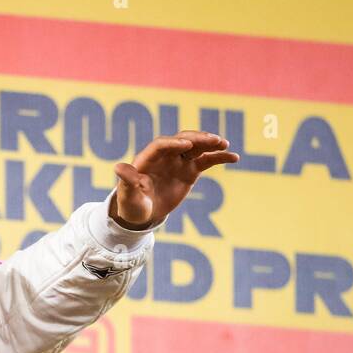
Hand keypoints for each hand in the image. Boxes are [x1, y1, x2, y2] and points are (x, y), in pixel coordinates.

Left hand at [110, 131, 239, 229]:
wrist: (143, 213)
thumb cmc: (132, 205)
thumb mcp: (128, 196)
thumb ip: (127, 181)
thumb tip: (119, 167)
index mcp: (147, 159)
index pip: (161, 145)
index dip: (173, 143)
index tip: (187, 145)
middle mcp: (164, 156)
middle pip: (182, 140)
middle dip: (196, 139)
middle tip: (212, 140)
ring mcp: (178, 162)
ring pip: (196, 147)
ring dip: (210, 143)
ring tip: (224, 144)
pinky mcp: (190, 170)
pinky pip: (206, 160)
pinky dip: (219, 157)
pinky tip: (234, 157)